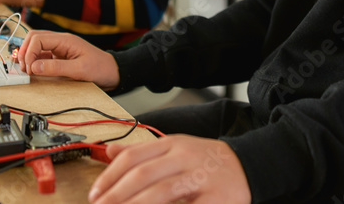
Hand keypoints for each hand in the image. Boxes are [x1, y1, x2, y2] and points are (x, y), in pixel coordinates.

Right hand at [16, 29, 119, 88]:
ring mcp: (60, 49)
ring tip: (26, 70)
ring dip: (28, 56)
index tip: (28, 68)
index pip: (38, 38)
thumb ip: (56, 68)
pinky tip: (34, 70)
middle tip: (23, 68)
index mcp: (65, 40)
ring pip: (37, 46)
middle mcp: (61, 42)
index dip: (28, 52)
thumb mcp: (79, 70)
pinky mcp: (60, 57)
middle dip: (25, 52)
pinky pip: (43, 55)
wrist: (113, 72)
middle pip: (34, 38)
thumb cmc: (100, 68)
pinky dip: (35, 61)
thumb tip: (34, 67)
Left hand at [89, 136, 250, 203]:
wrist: (249, 166)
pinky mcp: (215, 198)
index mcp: (173, 144)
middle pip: (142, 174)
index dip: (109, 176)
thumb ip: (144, 152)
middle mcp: (185, 157)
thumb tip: (109, 152)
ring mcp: (200, 177)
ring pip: (160, 191)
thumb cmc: (207, 162)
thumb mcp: (176, 148)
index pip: (133, 156)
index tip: (94, 194)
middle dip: (115, 195)